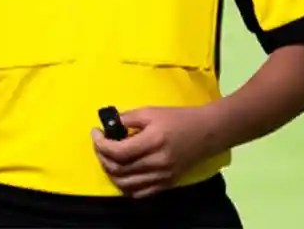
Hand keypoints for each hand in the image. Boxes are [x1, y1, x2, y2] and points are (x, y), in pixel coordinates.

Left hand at [91, 105, 224, 198]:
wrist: (207, 132)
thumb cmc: (180, 117)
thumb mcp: (152, 111)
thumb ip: (128, 118)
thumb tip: (108, 126)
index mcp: (153, 141)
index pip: (117, 151)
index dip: (100, 143)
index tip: (95, 132)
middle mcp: (156, 162)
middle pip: (118, 169)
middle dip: (102, 157)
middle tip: (100, 144)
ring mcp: (162, 176)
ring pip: (125, 184)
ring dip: (111, 172)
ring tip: (109, 158)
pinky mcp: (166, 184)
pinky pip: (139, 193)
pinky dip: (125, 186)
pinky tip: (123, 174)